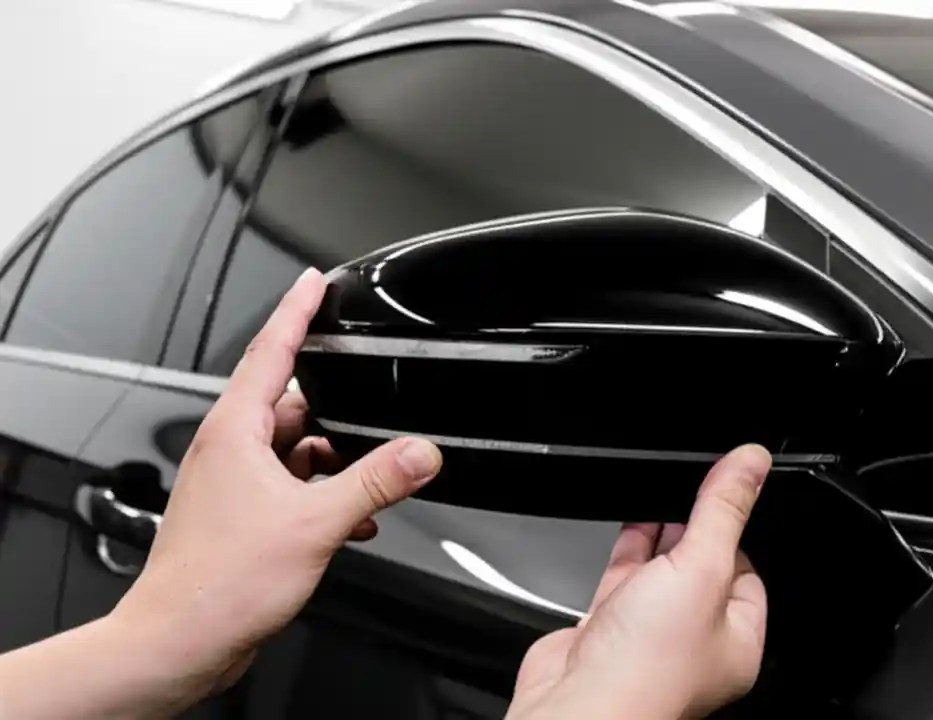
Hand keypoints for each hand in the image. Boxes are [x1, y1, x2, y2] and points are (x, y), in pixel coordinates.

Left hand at [109, 268, 441, 710]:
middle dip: (336, 408)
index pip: (270, 350)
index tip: (314, 282)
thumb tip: (421, 452)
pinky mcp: (241, 515)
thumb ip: (376, 482)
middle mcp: (229, 451)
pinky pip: (290, 484)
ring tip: (368, 481)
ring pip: (295, 448)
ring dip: (333, 461)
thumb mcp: (316, 523)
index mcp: (235, 433)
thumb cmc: (219, 583)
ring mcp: (232, 483)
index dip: (297, 311)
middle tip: (373, 409)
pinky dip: (323, 493)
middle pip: (292, 403)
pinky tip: (352, 519)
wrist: (181, 641)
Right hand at [507, 445, 771, 719]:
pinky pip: (623, 579)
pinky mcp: (606, 630)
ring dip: (661, 535)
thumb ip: (723, 512)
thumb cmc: (648, 668)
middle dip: (696, 530)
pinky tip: (632, 520)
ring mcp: (647, 637)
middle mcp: (693, 645)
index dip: (736, 533)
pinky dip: (628, 548)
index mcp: (736, 643)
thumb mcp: (702, 569)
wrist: (581, 704)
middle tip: (695, 487)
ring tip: (666, 493)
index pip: (748, 574)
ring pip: (661, 573)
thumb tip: (752, 463)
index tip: (728, 493)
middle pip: (702, 570)